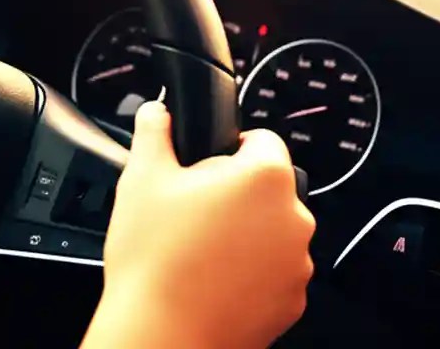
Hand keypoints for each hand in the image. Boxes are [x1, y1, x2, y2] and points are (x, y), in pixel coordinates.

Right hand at [83, 102, 314, 348]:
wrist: (162, 336)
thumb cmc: (154, 260)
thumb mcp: (142, 179)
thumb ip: (154, 132)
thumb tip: (157, 113)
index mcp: (265, 177)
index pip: (261, 139)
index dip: (228, 148)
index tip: (204, 168)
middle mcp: (294, 218)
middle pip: (268, 187)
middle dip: (235, 193)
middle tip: (192, 212)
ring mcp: (297, 263)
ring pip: (272, 231)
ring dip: (245, 234)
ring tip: (198, 250)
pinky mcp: (292, 301)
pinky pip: (274, 272)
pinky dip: (250, 273)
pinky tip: (211, 279)